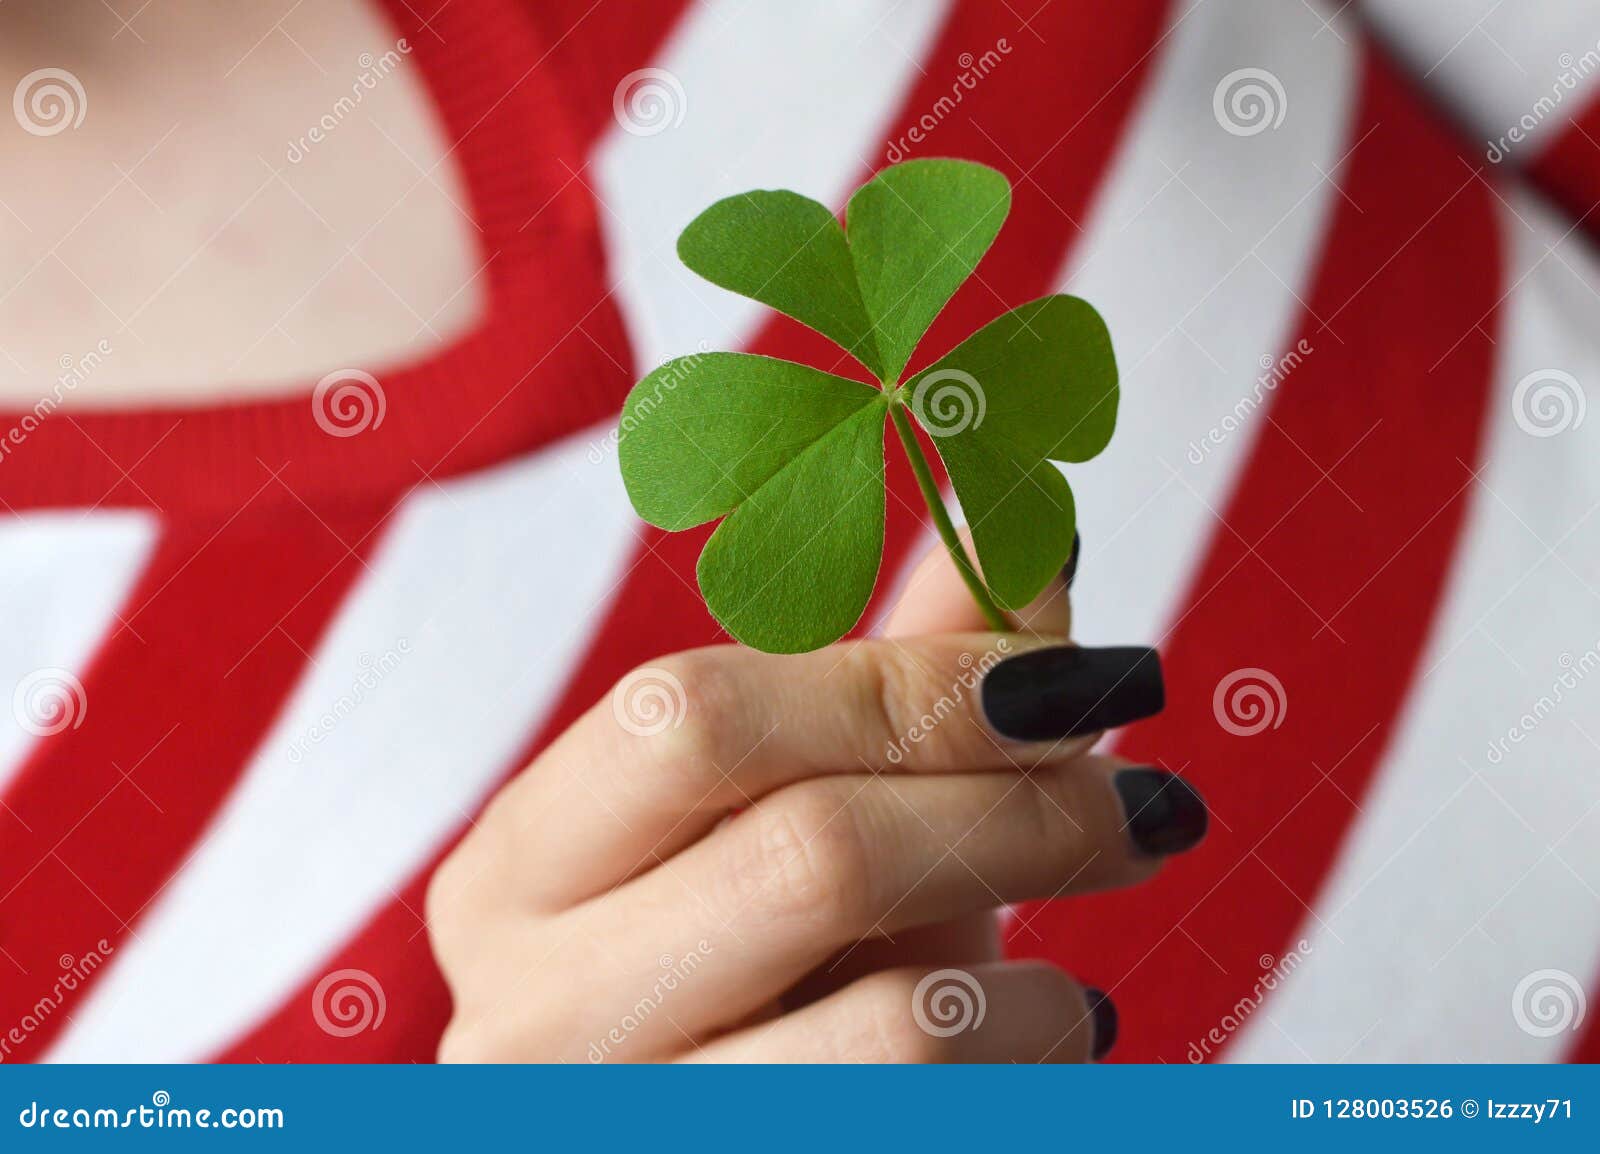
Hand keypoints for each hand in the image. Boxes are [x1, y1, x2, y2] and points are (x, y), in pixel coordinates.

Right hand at [427, 539, 1200, 1061]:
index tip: (1070, 672)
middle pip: (811, 853)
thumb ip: (893, 678)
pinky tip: (1050, 1023)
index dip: (907, 681)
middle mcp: (532, 1006)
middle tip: (1149, 801)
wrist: (701, 1134)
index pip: (693, 720)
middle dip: (1018, 807)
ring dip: (1042, 965)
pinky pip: (927, 1110)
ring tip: (1093, 944)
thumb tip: (1028, 523)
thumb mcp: (793, 824)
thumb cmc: (746, 978)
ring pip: (898, 1023)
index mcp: (526, 864)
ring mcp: (624, 1123)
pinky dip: (1029, 1050)